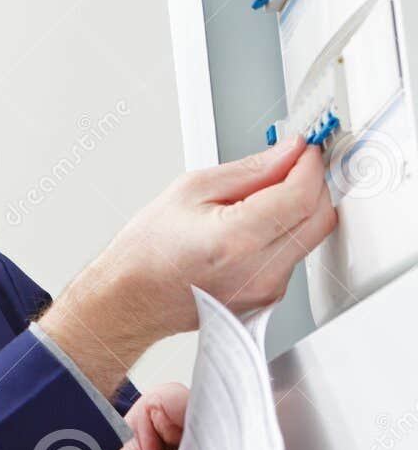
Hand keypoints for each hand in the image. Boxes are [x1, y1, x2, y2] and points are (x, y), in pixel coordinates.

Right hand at [39, 137, 336, 393]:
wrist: (130, 299)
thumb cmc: (146, 252)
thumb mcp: (190, 190)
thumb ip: (249, 170)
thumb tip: (288, 153)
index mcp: (236, 239)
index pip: (302, 193)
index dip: (309, 164)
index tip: (304, 150)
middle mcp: (258, 270)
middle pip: (320, 216)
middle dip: (312, 184)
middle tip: (291, 166)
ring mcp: (266, 289)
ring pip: (311, 235)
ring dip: (298, 209)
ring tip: (259, 200)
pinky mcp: (268, 297)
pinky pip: (295, 255)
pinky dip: (286, 233)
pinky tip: (253, 227)